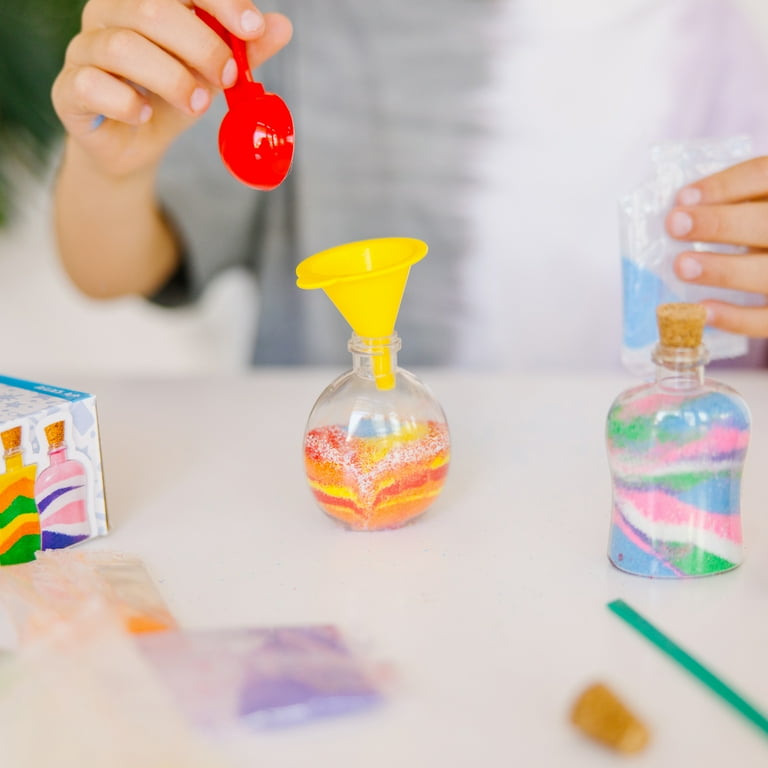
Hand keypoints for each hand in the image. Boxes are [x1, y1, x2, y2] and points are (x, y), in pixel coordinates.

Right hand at [51, 0, 291, 177]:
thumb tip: (282, 26)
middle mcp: (106, 13)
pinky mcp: (68, 90)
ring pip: (122, 46)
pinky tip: (147, 115)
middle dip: (201, 45)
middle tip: (227, 78)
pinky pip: (91, 84)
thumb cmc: (171, 98)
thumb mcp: (214, 75)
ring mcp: (83, 49)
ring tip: (198, 104)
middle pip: (150, 7)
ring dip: (172, 78)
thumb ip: (244, 51)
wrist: (133, 146)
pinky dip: (127, 103)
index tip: (253, 27)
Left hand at [665, 156, 767, 336]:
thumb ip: (733, 203)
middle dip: (720, 224)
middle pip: (766, 224)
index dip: (725, 185)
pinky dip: (735, 318)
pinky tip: (702, 310)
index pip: (764, 176)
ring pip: (767, 273)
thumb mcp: (755, 206)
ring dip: (723, 269)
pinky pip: (766, 320)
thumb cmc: (759, 233)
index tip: (683, 197)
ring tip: (682, 266)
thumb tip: (680, 210)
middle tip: (675, 225)